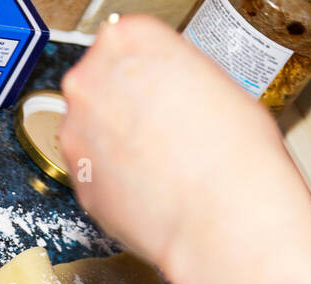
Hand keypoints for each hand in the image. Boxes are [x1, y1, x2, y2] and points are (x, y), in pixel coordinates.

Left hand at [59, 15, 302, 278]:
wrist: (224, 217)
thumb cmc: (234, 154)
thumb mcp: (216, 84)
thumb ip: (175, 78)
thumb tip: (170, 93)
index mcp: (128, 39)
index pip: (127, 43)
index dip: (150, 73)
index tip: (163, 90)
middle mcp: (91, 79)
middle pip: (102, 84)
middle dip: (127, 107)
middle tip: (165, 130)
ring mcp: (76, 131)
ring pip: (92, 130)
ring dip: (117, 144)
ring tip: (161, 165)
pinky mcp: (76, 179)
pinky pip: (93, 173)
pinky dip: (114, 181)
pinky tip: (150, 190)